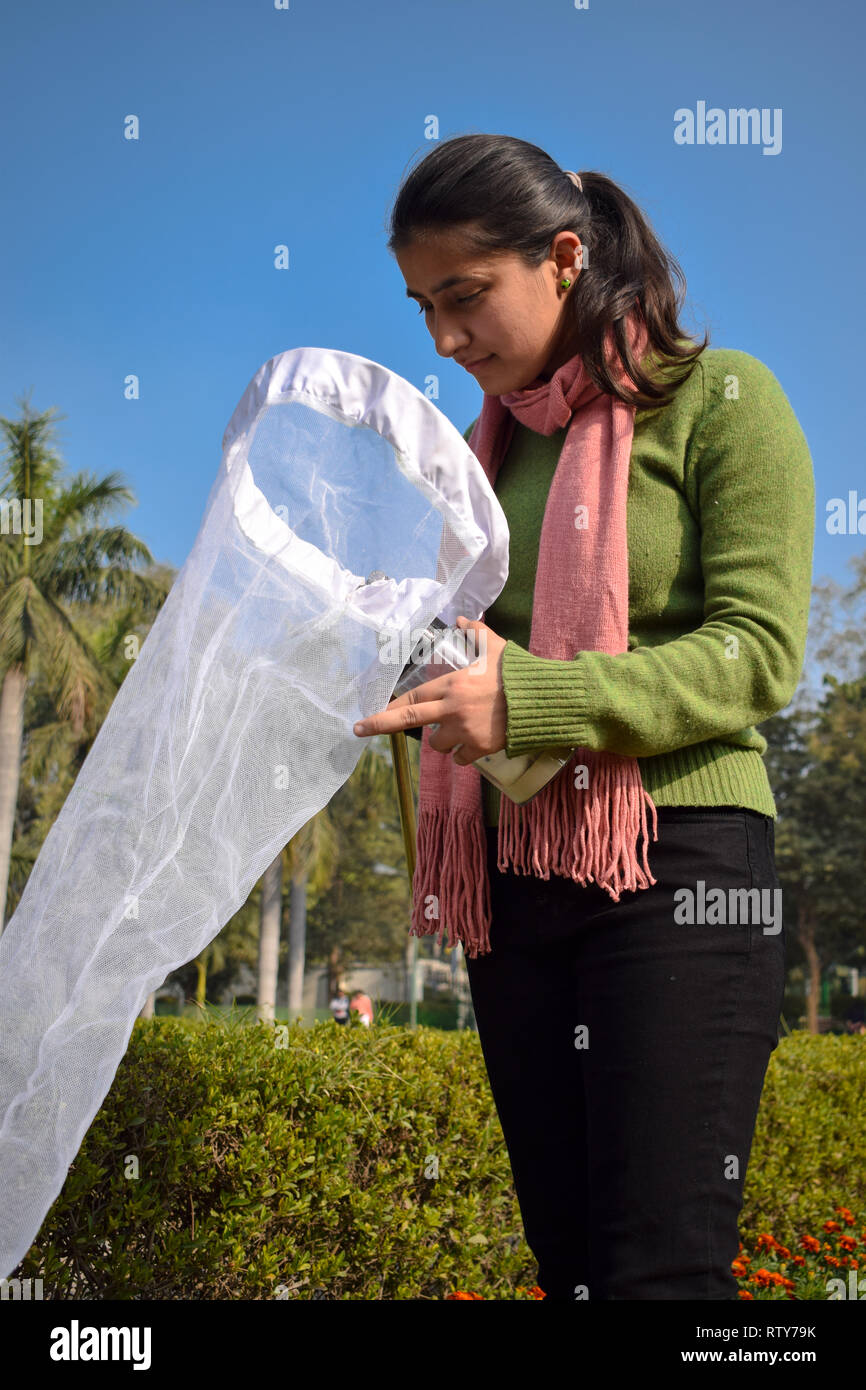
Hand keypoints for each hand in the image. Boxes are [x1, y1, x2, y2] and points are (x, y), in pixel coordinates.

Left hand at [352, 616, 507, 765]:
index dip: (389, 705)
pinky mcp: (479, 748)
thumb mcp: (496, 647)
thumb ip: (477, 633)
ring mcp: (464, 730)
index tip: (368, 713)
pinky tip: (474, 745)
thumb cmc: (517, 673)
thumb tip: (463, 618)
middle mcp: (452, 708)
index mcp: (452, 684)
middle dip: (380, 725)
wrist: (541, 701)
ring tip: (458, 731)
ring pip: (437, 744)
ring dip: (442, 741)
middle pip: (407, 719)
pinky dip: (463, 754)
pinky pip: (460, 758)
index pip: (412, 697)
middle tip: (360, 730)